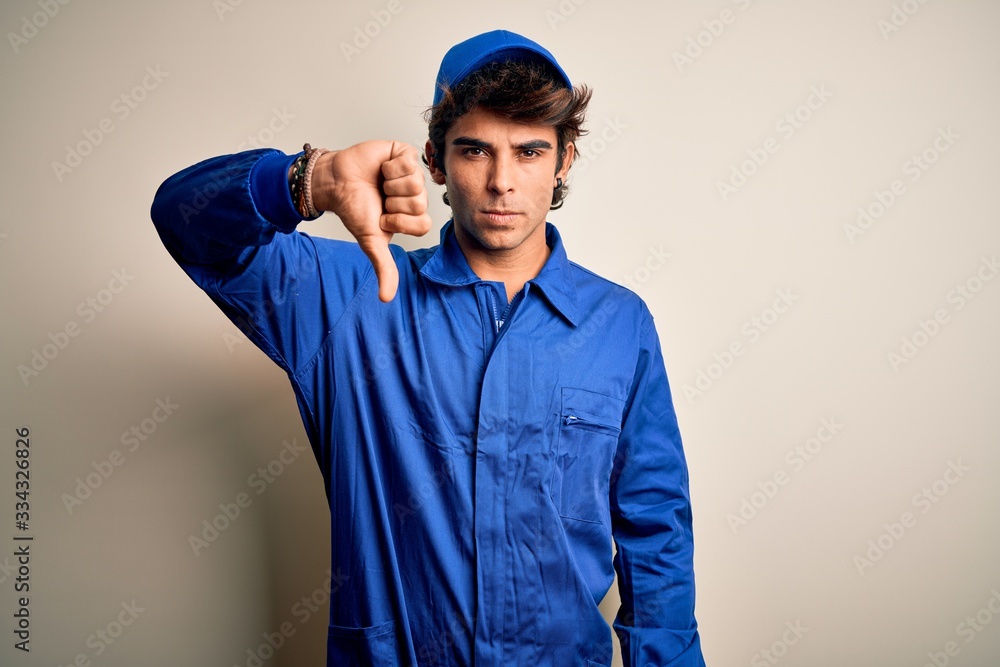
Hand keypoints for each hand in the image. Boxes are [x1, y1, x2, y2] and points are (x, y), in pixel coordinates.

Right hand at [311, 141, 431, 301]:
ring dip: (390, 184)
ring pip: (416, 182)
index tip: (383, 217)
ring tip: (380, 183)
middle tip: (380, 198)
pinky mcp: (404, 154)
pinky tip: (381, 168)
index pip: (423, 223)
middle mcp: (415, 195)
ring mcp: (412, 174)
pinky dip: (390, 167)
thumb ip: (384, 268)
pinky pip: (409, 162)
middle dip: (393, 202)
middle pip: (420, 202)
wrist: (335, 181)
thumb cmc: (354, 209)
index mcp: (412, 216)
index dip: (400, 221)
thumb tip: (386, 299)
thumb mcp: (371, 241)